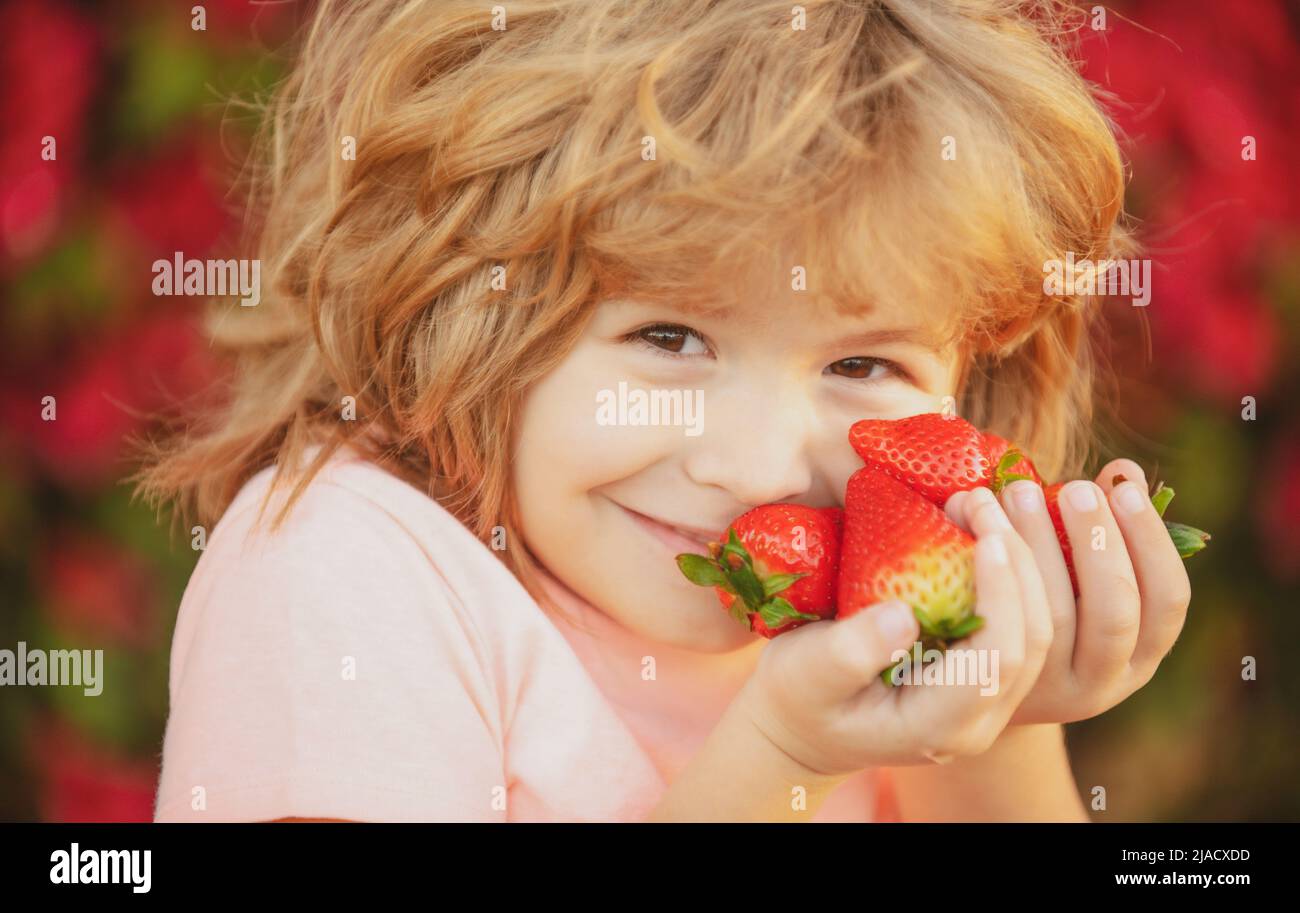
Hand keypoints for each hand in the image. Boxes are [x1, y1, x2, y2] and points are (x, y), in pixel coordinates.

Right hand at [739, 517, 1052, 775]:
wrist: (804, 723)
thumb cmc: (797, 694)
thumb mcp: (804, 674)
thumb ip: (849, 653)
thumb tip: (902, 616)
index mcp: (938, 727)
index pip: (997, 657)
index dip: (1002, 594)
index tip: (987, 535)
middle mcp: (977, 722)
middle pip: (1031, 640)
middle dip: (1021, 564)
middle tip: (984, 499)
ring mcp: (988, 702)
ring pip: (1039, 629)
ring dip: (1024, 561)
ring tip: (986, 503)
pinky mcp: (985, 674)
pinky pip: (1021, 622)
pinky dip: (1013, 572)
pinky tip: (989, 526)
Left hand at [944, 459, 1191, 724]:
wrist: (978, 687)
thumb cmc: (1043, 611)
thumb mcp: (1081, 578)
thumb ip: (1108, 529)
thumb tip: (1125, 470)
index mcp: (1140, 654)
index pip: (1168, 599)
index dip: (1151, 541)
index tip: (1125, 488)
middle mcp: (1104, 682)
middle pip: (1115, 611)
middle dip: (1099, 542)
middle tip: (1075, 488)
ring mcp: (1051, 689)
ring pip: (1055, 616)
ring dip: (1040, 544)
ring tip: (1019, 490)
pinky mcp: (1000, 683)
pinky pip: (1006, 623)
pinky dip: (999, 571)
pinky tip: (983, 528)